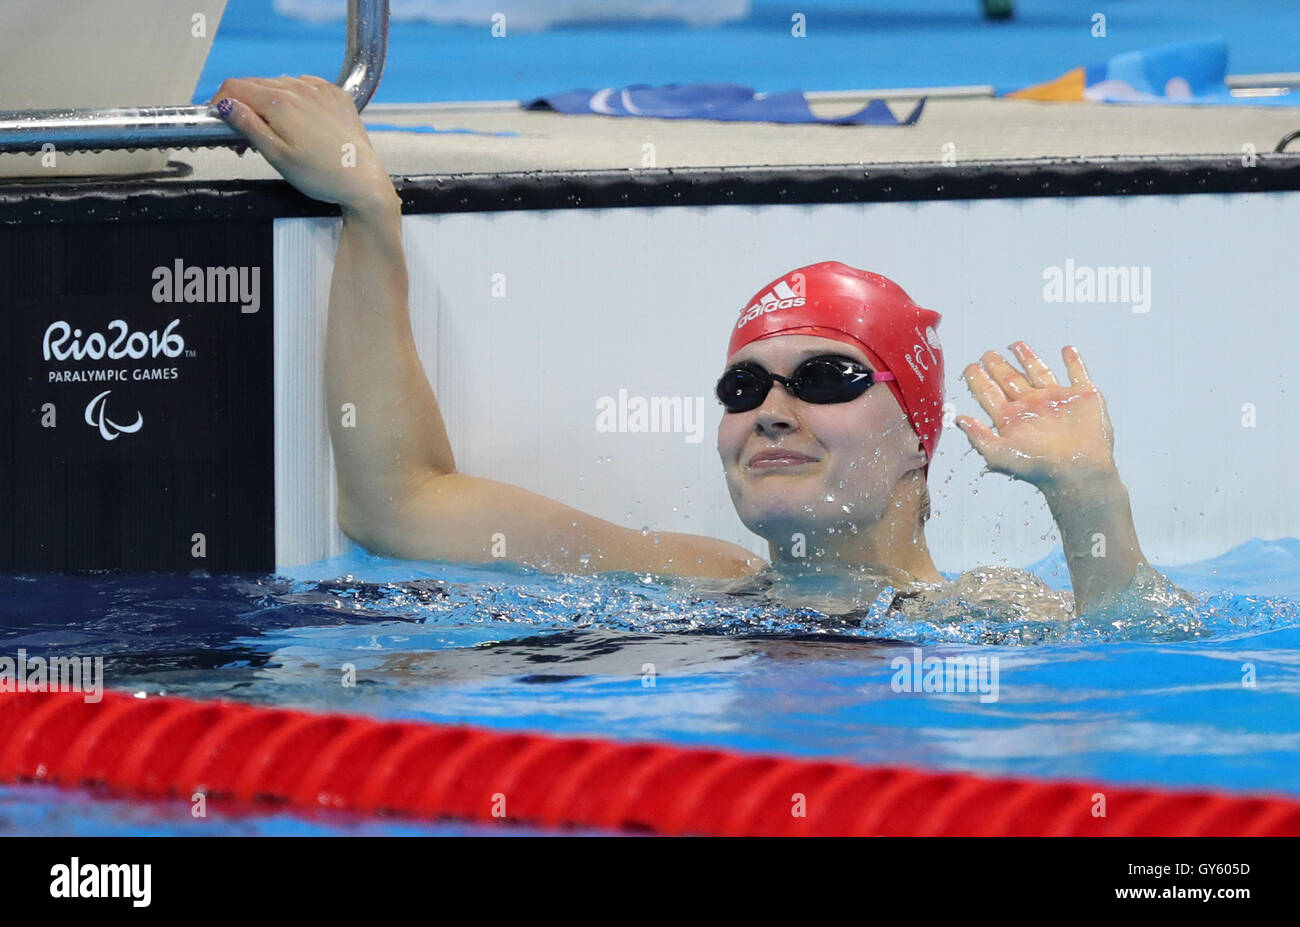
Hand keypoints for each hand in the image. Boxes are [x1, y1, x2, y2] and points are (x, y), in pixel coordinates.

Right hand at [210, 76, 394, 211]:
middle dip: (244, 104)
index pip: (235, 87)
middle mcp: (300, 87)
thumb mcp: (277, 156)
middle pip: (256, 84)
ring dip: (269, 101)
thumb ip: (249, 126)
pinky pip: (305, 87)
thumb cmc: (322, 176)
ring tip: (274, 131)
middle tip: (245, 134)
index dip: (221, 101)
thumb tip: (226, 104)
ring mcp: (321, 89)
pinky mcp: (336, 95)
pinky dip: (295, 99)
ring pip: (280, 84)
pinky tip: (299, 121)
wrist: (363, 181)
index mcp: (280, 102)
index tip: (219, 118)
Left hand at [956, 342, 1117, 491]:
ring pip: (1039, 372)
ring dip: (1029, 358)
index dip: (979, 381)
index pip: (989, 394)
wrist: (1077, 471)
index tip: (970, 368)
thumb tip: (958, 420)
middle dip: (998, 366)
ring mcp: (1057, 400)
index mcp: (1012, 418)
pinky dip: (1074, 361)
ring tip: (1016, 345)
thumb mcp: (999, 453)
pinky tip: (1067, 350)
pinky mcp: (1083, 397)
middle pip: (1011, 380)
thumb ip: (978, 436)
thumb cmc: (1039, 467)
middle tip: (987, 354)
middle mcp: (1032, 407)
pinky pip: (1078, 373)